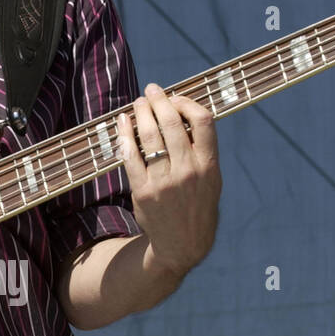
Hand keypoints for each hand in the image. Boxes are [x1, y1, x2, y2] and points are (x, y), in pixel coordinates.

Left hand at [116, 83, 220, 280]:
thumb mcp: (211, 179)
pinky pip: (130, 156)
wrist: (183, 245)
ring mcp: (165, 182)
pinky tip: (123, 123)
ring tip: (138, 103)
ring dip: (141, 113)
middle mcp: (188, 171)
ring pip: (149, 136)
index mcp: (209, 165)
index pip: (203, 120)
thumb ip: (201, 150)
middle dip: (159, 100)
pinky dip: (125, 135)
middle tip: (151, 90)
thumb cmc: (197, 205)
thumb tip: (182, 114)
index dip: (187, 102)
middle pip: (172, 123)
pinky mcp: (143, 192)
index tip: (176, 97)